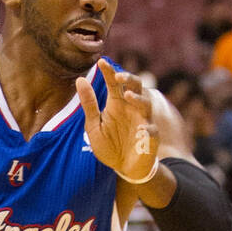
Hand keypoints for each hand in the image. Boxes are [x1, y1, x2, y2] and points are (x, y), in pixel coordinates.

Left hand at [76, 60, 159, 183]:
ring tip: (128, 96)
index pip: (114, 84)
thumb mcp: (94, 125)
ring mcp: (143, 121)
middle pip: (135, 86)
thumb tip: (80, 79)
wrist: (123, 168)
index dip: (109, 72)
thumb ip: (89, 104)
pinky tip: (142, 130)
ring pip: (146, 104)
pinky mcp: (150, 138)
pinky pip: (152, 131)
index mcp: (117, 104)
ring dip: (138, 99)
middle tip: (118, 76)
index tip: (100, 62)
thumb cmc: (110, 145)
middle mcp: (131, 109)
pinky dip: (147, 130)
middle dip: (129, 79)